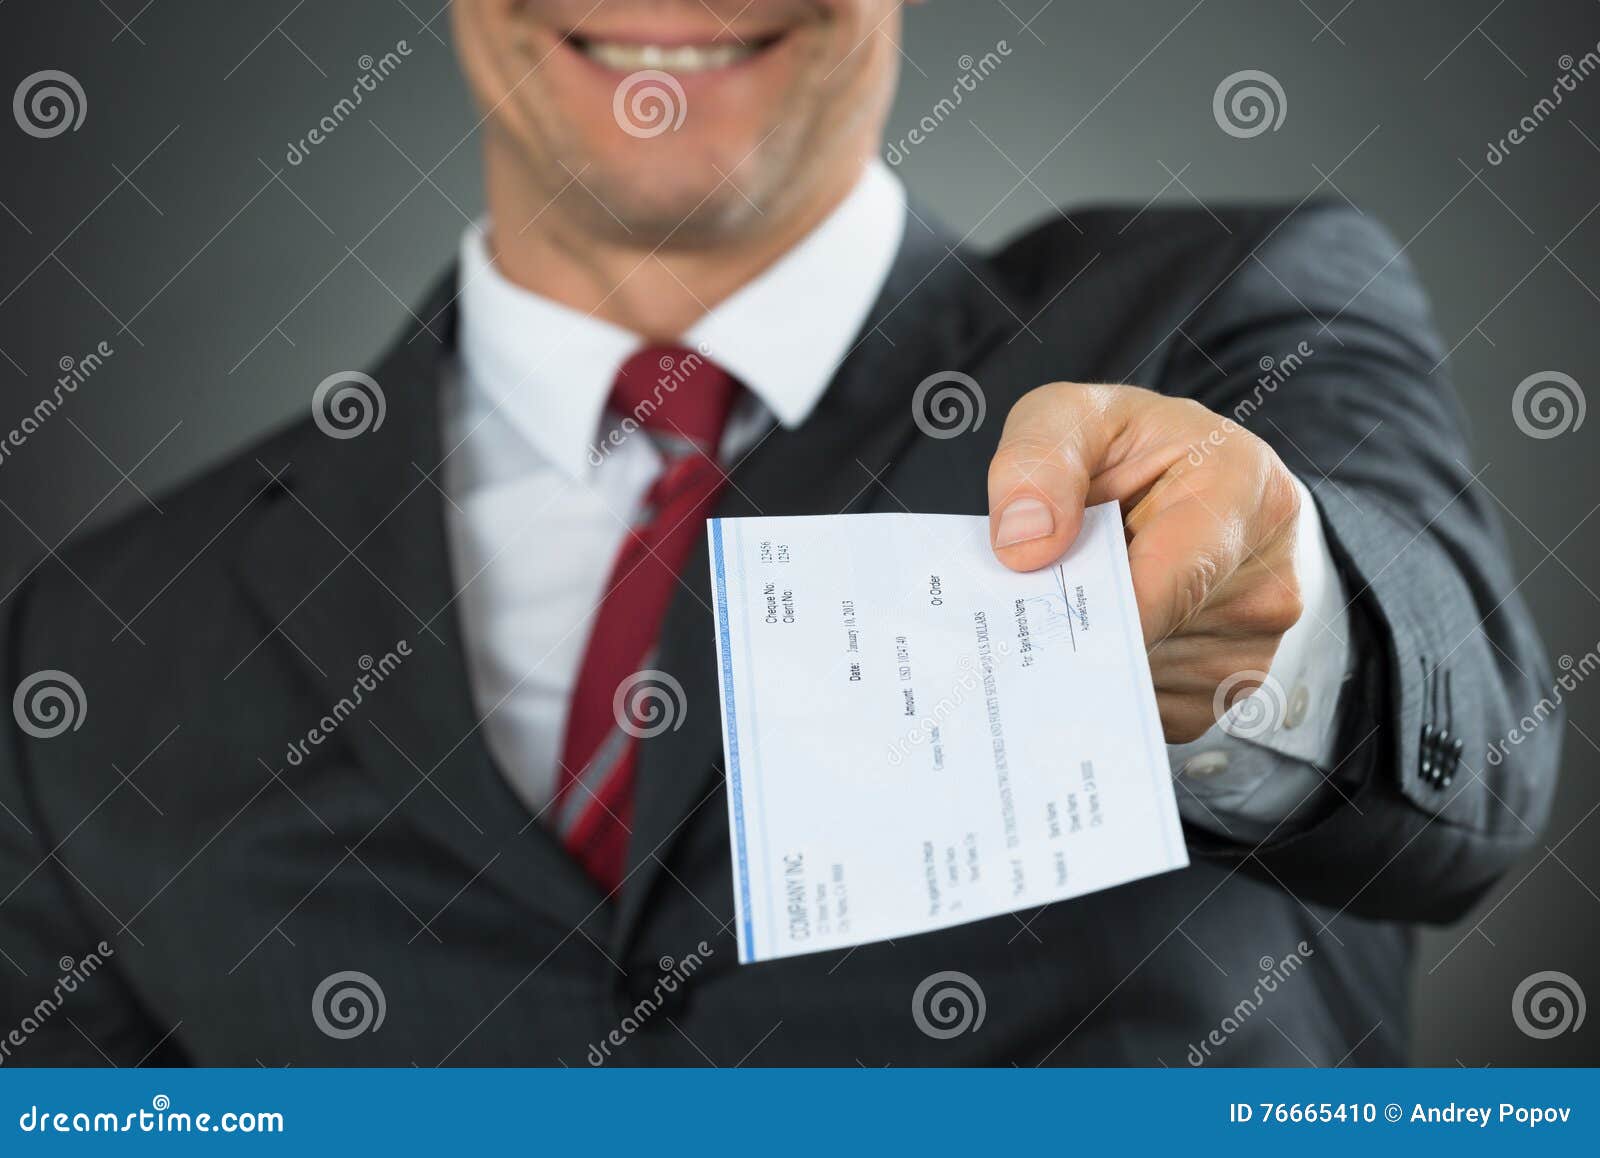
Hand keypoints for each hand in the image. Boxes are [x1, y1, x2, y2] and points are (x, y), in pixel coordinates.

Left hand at [987, 383, 1304, 742]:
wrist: (1194, 489)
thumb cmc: (1133, 451)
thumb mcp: (1074, 419)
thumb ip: (1040, 460)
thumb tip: (1023, 549)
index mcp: (1240, 485)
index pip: (1175, 575)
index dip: (1102, 611)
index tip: (1040, 624)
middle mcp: (1266, 571)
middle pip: (1151, 638)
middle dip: (1075, 631)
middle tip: (1019, 614)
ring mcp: (1254, 639)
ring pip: (1142, 681)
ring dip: (1088, 660)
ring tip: (1064, 609)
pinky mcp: (1229, 688)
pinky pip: (1149, 711)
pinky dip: (1107, 686)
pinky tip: (1089, 641)